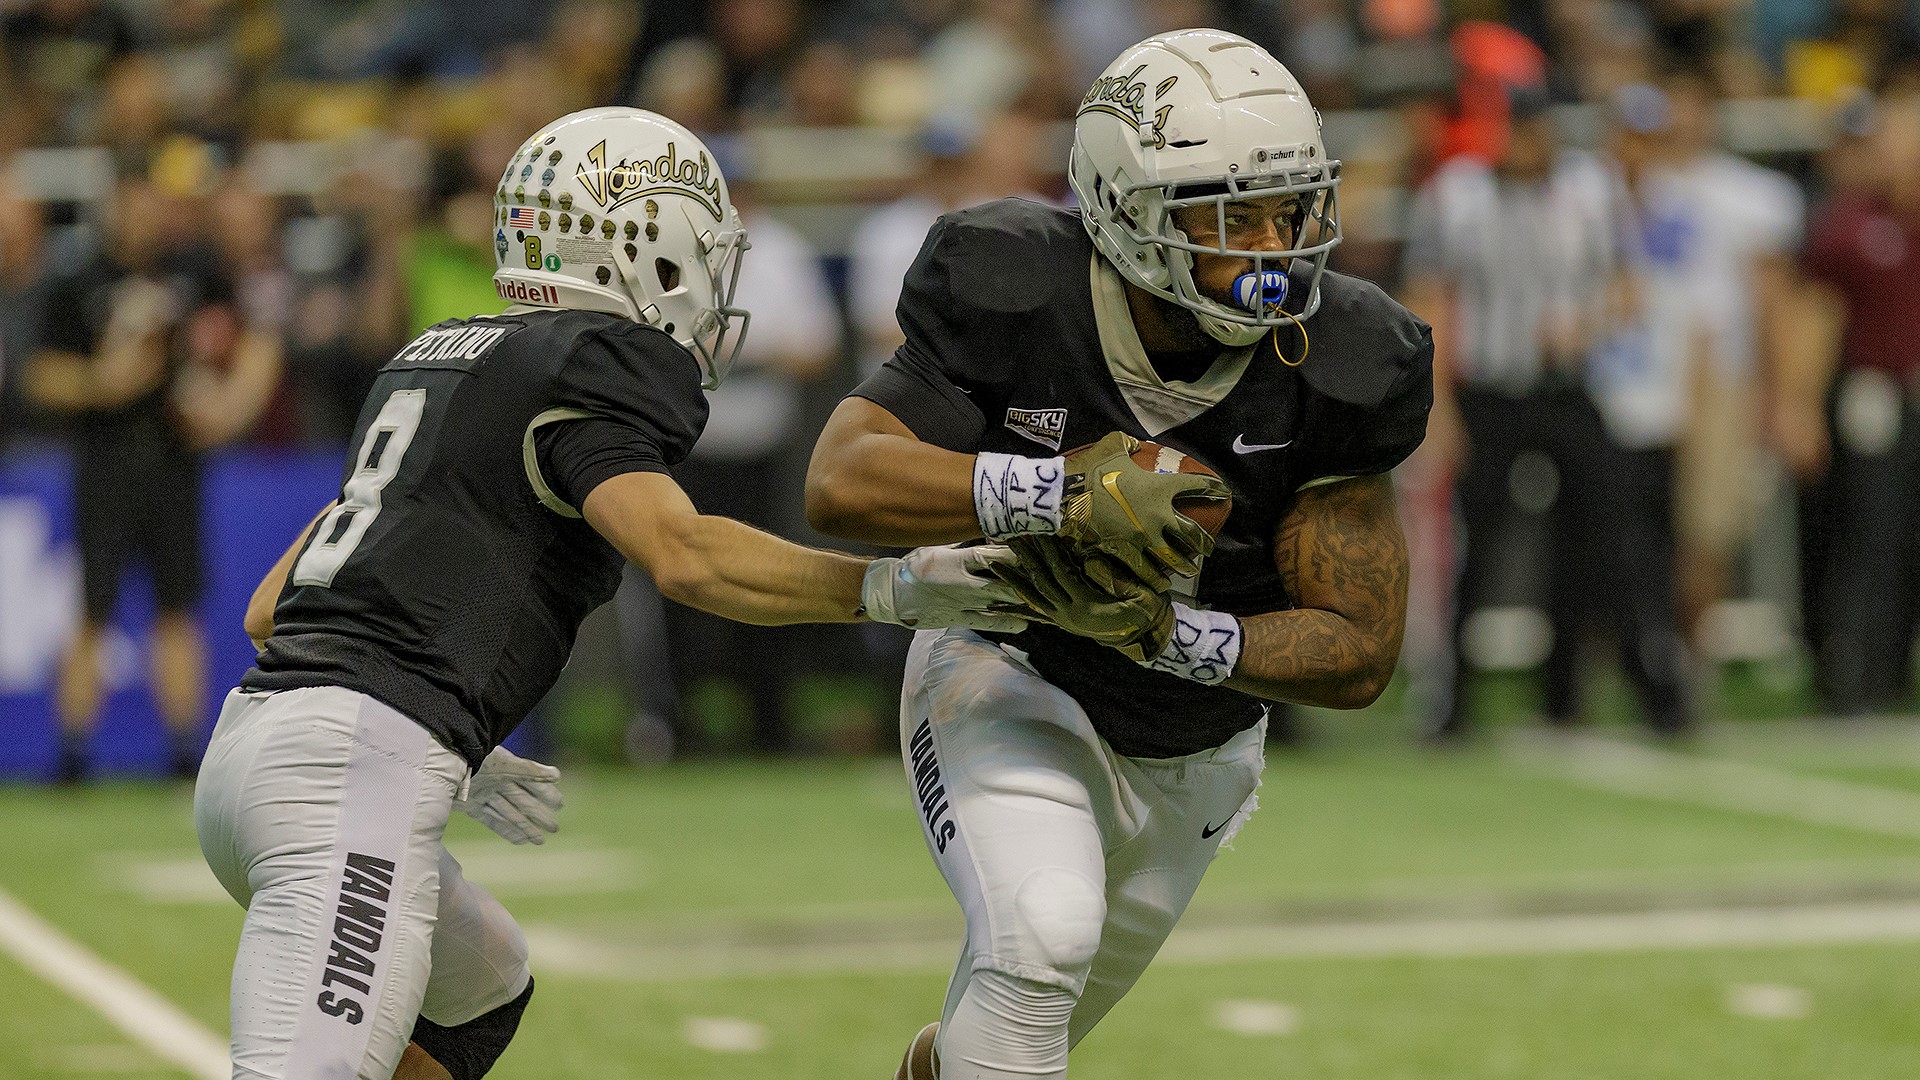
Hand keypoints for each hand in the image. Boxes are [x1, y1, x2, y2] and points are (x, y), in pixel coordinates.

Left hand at [455, 746, 562, 844]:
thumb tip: (557, 776)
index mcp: (507, 767)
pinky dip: (505, 830)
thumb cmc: (475, 756)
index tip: (560, 805)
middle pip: (522, 801)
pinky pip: (490, 820)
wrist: (442, 757)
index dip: (545, 793)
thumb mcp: (504, 763)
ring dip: (525, 827)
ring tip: (540, 841)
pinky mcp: (469, 806)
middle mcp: (497, 781)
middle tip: (555, 829)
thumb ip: (530, 771)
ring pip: (509, 813)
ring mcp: (483, 794)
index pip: (531, 781)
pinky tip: (519, 841)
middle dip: (538, 815)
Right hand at [862, 544, 1033, 632]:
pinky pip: (987, 622)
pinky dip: (1007, 622)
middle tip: (1047, 575)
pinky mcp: (959, 618)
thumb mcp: (938, 546)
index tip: (1035, 547)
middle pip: (1003, 580)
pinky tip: (1024, 622)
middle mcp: (964, 583)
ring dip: (1022, 600)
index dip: (1014, 553)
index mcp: (957, 560)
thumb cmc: (914, 565)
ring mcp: (963, 603)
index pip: (991, 555)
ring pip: (1000, 602)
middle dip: (1026, 578)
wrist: (891, 593)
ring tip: (1044, 599)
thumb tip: (985, 528)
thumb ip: (963, 543)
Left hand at [991, 536, 1172, 660]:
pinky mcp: (1061, 621)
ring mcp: (1062, 619)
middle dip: (1025, 559)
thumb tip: (1090, 560)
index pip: (1061, 573)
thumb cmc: (1144, 611)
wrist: (1144, 636)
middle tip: (1010, 537)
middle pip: (1041, 582)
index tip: (1038, 531)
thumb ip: (1115, 579)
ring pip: (1032, 596)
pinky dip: (1019, 598)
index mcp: (1085, 605)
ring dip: (1013, 579)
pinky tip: (1004, 592)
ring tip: (994, 564)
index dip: (1049, 552)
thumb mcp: (1138, 595)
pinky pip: (1036, 608)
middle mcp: (1068, 614)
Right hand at [1058, 432, 1228, 580]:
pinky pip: (1145, 571)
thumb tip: (1133, 444)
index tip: (1223, 492)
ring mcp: (1142, 538)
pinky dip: (1155, 579)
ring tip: (1189, 570)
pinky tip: (1160, 584)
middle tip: (1209, 547)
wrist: (1065, 496)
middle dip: (1204, 542)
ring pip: (1172, 558)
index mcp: (1159, 488)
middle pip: (1191, 533)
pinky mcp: (1125, 552)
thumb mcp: (1111, 446)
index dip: (1214, 488)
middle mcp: (1157, 516)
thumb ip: (1127, 444)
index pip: (1196, 486)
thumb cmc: (1090, 469)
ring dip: (1184, 566)